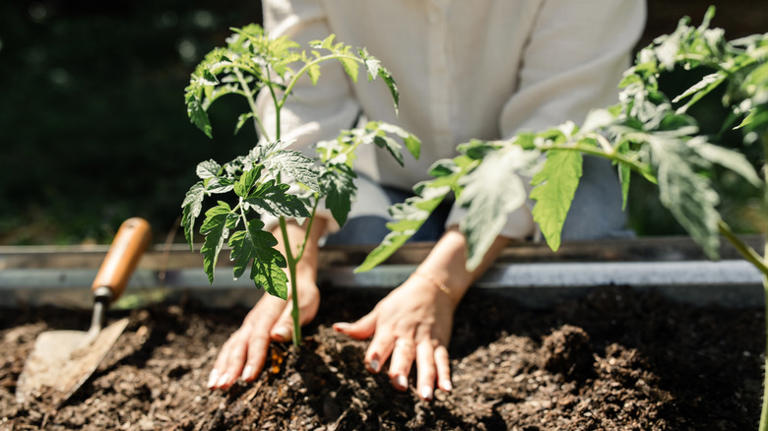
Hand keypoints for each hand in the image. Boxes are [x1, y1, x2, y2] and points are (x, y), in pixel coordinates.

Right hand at [207, 276, 319, 389]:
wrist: (292, 277)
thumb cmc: (301, 293)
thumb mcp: (303, 304)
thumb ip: (290, 321)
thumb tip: (277, 336)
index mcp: (268, 313)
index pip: (259, 338)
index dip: (254, 358)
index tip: (248, 377)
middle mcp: (253, 320)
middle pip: (240, 345)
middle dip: (231, 367)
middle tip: (223, 387)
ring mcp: (248, 325)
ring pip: (231, 347)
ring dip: (222, 366)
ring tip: (213, 386)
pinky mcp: (247, 329)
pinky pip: (232, 346)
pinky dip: (222, 361)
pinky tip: (216, 375)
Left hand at [333, 273, 455, 400]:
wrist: (433, 288)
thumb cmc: (402, 302)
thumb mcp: (380, 311)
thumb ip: (361, 326)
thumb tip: (336, 328)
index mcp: (390, 328)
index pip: (381, 342)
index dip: (376, 355)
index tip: (373, 367)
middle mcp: (408, 336)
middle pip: (405, 354)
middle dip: (402, 370)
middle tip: (399, 386)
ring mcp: (426, 341)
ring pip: (427, 361)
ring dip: (427, 379)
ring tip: (426, 397)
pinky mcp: (441, 344)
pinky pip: (443, 360)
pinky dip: (445, 375)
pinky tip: (446, 389)